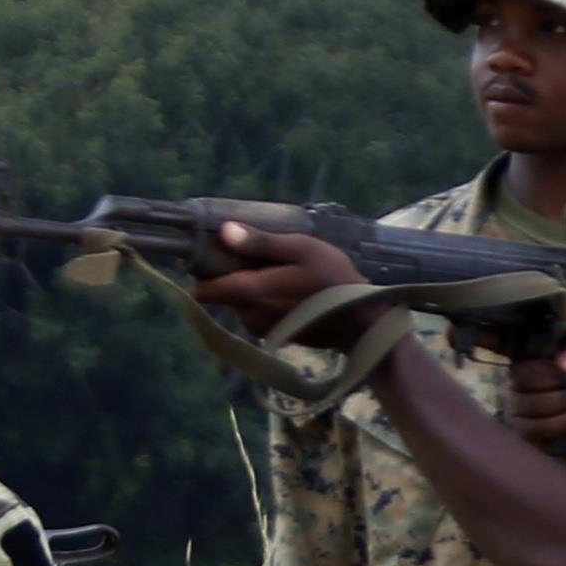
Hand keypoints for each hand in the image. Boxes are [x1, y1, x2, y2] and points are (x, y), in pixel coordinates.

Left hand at [190, 216, 371, 336]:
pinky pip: (252, 312)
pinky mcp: (270, 334)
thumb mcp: (304, 249)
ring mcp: (259, 327)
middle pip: (220, 292)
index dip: (204, 270)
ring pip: (236, 302)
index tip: (219, 254)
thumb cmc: (335, 281)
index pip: (204, 289)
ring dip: (248, 288)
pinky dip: (261, 301)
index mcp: (252, 292)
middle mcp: (248, 314)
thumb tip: (224, 231)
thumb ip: (262, 242)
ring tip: (280, 276)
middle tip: (261, 261)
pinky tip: (288, 293)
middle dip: (231, 275)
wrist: (361, 324)